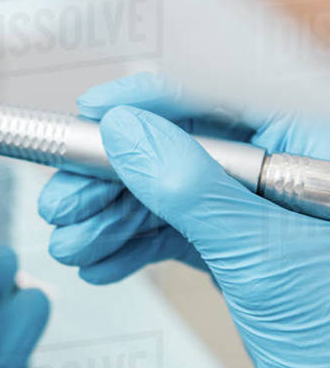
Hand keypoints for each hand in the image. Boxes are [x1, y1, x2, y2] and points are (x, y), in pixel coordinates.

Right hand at [37, 72, 329, 367]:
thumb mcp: (259, 255)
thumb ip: (189, 187)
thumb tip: (126, 131)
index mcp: (314, 154)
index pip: (226, 103)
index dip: (152, 103)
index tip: (93, 112)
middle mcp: (290, 180)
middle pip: (183, 150)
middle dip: (113, 177)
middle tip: (63, 201)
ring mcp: (265, 220)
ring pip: (170, 197)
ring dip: (111, 219)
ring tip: (71, 243)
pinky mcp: (245, 260)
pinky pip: (177, 236)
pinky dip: (132, 248)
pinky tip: (99, 264)